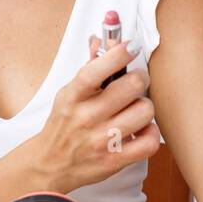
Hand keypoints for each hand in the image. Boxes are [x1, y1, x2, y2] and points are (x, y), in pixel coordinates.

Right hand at [21, 36, 159, 192]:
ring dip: (145, 107)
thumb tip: (103, 37)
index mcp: (73, 96)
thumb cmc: (64, 123)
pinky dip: (151, 133)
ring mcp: (101, 140)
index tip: (131, 46)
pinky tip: (141, 129)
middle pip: (131, 86)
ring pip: (145, 111)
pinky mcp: (115, 160)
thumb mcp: (69, 93)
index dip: (118, 54)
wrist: (51, 164)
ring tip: (135, 109)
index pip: (95, 70)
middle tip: (136, 82)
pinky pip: (149, 141)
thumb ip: (90, 66)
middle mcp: (87, 117)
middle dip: (140, 78)